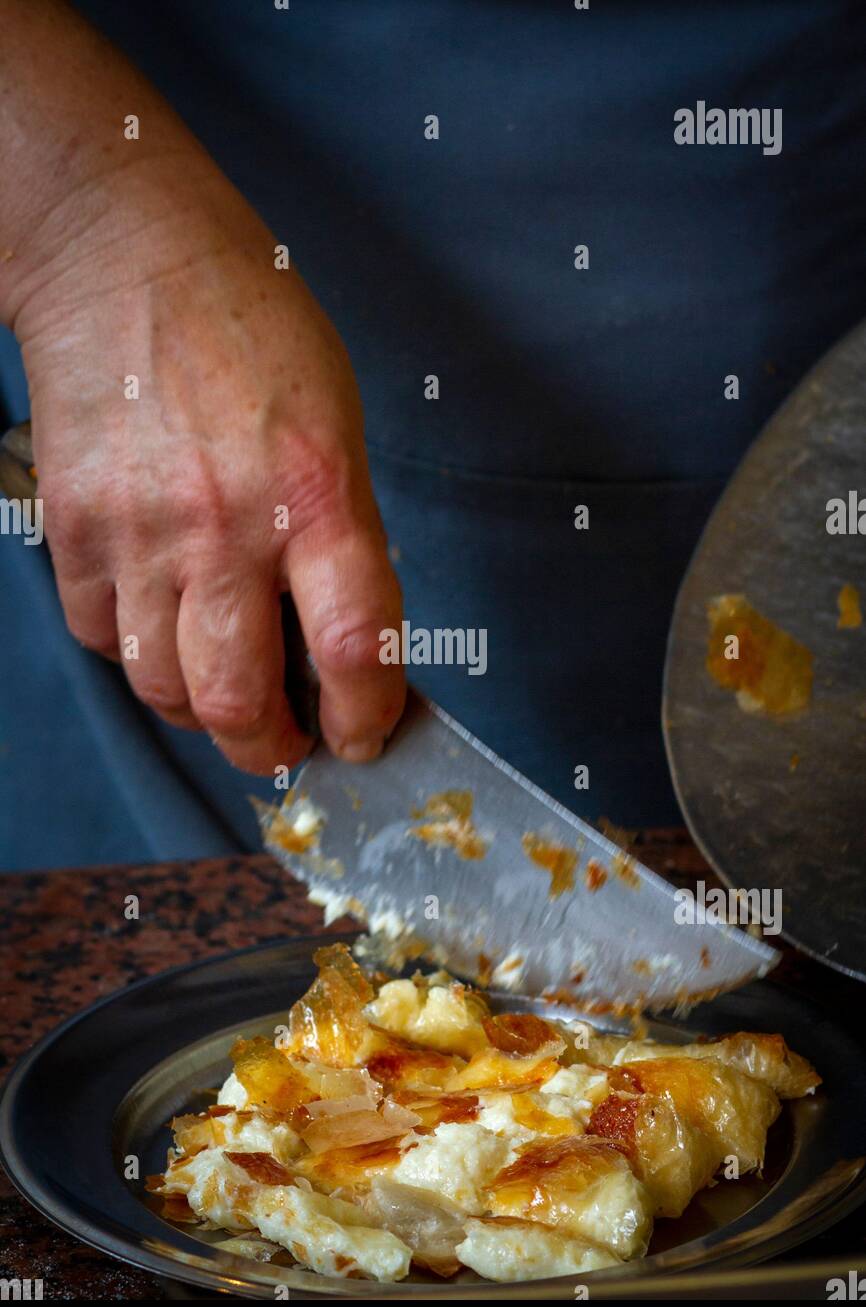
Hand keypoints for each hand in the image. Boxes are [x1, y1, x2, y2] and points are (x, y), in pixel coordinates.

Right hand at [14, 160, 404, 774]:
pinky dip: (138, 653)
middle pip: (238, 702)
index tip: (363, 736)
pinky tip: (162, 619)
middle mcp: (226, 524)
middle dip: (271, 748)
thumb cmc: (252, 332)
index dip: (365, 717)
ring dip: (202, 711)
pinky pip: (103, 639)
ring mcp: (139, 533)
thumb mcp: (338, 426)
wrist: (127, 256)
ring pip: (164, 690)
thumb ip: (342, 540)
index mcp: (316, 492)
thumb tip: (340, 649)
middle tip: (286, 743)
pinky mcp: (72, 530)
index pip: (355, 648)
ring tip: (225, 688)